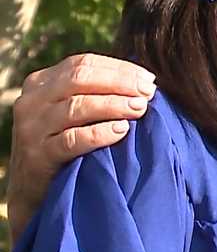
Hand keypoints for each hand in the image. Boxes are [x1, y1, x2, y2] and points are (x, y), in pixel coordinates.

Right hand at [7, 54, 155, 241]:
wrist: (32, 188)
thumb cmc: (63, 142)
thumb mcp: (72, 111)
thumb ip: (96, 91)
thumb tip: (145, 81)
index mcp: (42, 82)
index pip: (83, 63)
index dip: (119, 68)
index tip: (149, 78)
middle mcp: (32, 100)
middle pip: (80, 79)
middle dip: (120, 83)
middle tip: (148, 92)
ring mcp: (31, 128)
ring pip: (76, 107)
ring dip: (114, 105)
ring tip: (140, 108)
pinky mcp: (37, 155)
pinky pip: (72, 140)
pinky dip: (99, 133)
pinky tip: (122, 131)